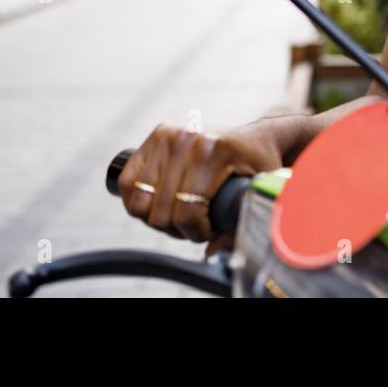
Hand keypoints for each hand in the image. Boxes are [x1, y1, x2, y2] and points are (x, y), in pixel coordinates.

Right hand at [117, 114, 311, 250]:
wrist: (256, 137)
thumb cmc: (259, 168)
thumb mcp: (257, 193)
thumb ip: (238, 224)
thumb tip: (211, 251)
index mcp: (214, 151)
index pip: (187, 211)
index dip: (196, 233)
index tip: (210, 230)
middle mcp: (187, 140)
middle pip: (161, 212)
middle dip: (178, 228)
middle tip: (196, 224)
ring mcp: (168, 135)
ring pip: (139, 201)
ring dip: (157, 218)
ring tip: (178, 214)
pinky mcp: (156, 136)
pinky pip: (127, 183)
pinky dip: (136, 202)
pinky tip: (157, 205)